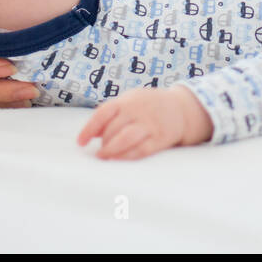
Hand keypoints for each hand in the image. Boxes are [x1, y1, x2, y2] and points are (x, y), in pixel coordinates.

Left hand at [77, 86, 213, 159]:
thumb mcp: (129, 101)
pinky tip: (119, 160)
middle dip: (103, 143)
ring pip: (126, 139)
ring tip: (104, 157)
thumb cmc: (148, 106)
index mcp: (127, 100)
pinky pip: (142, 149)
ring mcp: (150, 124)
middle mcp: (137, 111)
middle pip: (113, 129)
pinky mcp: (160, 138)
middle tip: (99, 153)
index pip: (103, 113)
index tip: (80, 142)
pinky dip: (128, 157)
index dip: (89, 129)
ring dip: (112, 151)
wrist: (181, 108)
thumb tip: (91, 134)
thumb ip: (111, 114)